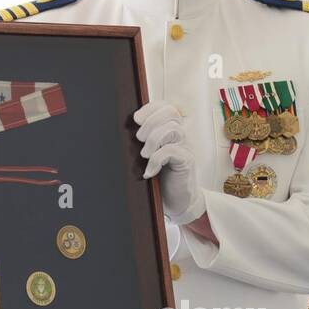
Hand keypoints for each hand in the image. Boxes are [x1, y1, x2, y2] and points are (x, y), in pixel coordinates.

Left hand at [133, 101, 205, 225]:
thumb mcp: (148, 156)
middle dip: (151, 122)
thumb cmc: (161, 178)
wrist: (178, 201)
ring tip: (144, 155)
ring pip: (172, 129)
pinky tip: (149, 171)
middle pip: (171, 112)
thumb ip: (142, 142)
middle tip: (139, 139)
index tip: (136, 119)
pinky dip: (156, 160)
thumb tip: (122, 131)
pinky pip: (172, 151)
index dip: (151, 108)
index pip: (166, 107)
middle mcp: (180, 136)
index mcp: (171, 130)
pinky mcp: (186, 161)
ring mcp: (185, 148)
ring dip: (153, 140)